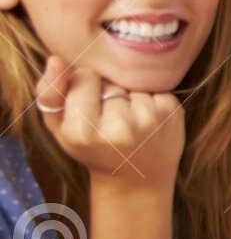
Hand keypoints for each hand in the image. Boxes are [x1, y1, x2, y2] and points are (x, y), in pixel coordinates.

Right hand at [35, 55, 183, 188]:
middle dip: (108, 91)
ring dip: (130, 95)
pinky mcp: (172, 113)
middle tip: (110, 118)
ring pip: (133, 83)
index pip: (84, 76)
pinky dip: (151, 98)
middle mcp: (119, 128)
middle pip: (110, 80)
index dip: (86, 87)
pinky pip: (156, 87)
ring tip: (129, 119)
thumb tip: (55, 60)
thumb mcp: (61, 128)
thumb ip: (50, 94)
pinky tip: (147, 119)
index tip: (89, 108)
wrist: (136, 178)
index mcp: (84, 131)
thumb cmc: (93, 148)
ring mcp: (149, 121)